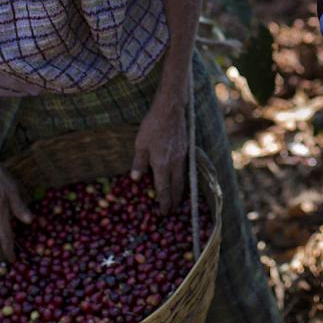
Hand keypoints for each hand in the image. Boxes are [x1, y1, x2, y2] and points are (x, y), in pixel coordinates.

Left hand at [131, 79, 189, 213]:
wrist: (171, 109)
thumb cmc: (152, 126)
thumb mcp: (140, 144)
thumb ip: (139, 163)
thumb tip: (136, 180)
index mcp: (162, 164)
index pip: (164, 189)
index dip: (164, 202)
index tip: (164, 213)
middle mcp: (175, 163)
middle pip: (177, 188)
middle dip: (175, 201)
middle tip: (172, 211)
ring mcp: (183, 156)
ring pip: (183, 180)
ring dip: (181, 192)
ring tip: (178, 200)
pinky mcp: (186, 150)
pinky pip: (185, 170)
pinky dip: (183, 179)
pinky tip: (181, 179)